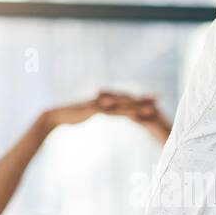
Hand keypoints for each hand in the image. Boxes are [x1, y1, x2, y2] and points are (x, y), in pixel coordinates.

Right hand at [41, 90, 160, 129]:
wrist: (56, 116)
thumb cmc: (68, 117)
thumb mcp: (85, 115)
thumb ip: (94, 112)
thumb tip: (100, 113)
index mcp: (103, 101)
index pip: (123, 99)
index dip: (136, 99)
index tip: (149, 100)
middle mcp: (104, 100)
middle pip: (127, 98)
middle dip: (143, 98)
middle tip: (159, 97)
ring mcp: (101, 104)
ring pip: (123, 104)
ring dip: (138, 105)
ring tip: (153, 107)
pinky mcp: (96, 110)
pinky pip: (115, 112)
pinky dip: (126, 113)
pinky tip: (136, 115)